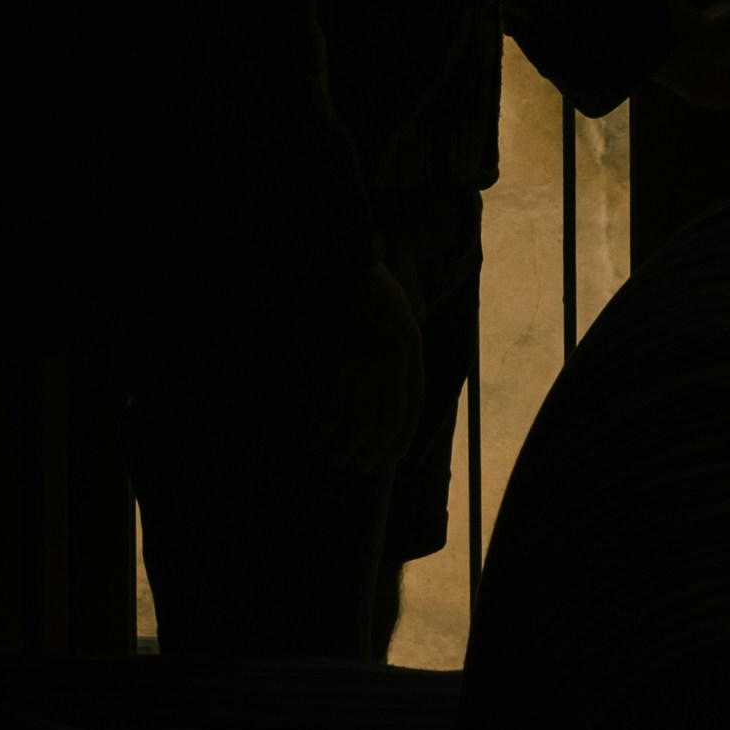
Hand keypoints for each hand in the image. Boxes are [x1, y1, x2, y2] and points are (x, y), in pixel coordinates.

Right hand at [313, 258, 422, 480]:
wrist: (342, 262)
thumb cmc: (365, 287)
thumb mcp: (396, 314)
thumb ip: (399, 346)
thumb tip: (392, 383)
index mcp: (409, 346)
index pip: (413, 404)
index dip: (405, 433)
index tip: (396, 454)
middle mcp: (395, 359)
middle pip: (390, 418)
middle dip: (377, 448)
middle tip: (363, 467)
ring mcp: (368, 362)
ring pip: (364, 421)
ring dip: (351, 448)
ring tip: (339, 461)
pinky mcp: (340, 362)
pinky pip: (335, 407)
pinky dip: (325, 429)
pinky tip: (316, 441)